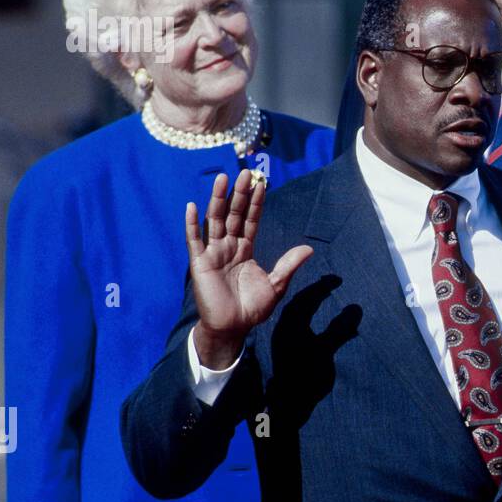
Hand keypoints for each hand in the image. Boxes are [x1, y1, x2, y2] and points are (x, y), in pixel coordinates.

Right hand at [187, 170, 312, 365]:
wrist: (233, 328)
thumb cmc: (252, 308)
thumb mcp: (275, 284)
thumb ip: (288, 265)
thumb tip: (309, 249)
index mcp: (245, 249)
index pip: (251, 220)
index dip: (256, 203)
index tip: (261, 183)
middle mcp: (229, 247)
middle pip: (234, 215)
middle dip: (240, 194)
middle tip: (246, 173)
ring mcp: (213, 253)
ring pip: (215, 221)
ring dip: (217, 200)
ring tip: (222, 179)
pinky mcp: (200, 264)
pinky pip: (194, 240)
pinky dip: (192, 224)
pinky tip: (192, 206)